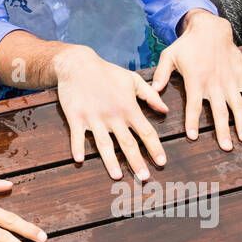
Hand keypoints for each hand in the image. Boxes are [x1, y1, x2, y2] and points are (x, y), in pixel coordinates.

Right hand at [52, 45, 167, 178]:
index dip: (155, 148)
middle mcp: (112, 116)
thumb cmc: (107, 72)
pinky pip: (77, 136)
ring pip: (104, 144)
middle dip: (137, 161)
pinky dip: (77, 147)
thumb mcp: (132, 79)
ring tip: (117, 176)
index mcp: (128, 107)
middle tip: (144, 178)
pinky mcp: (76, 117)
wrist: (77, 63)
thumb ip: (150, 95)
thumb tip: (165, 109)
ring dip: (111, 161)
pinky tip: (79, 160)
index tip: (162, 162)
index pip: (146, 131)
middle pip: (127, 143)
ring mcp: (93, 118)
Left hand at [153, 9, 241, 150]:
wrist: (211, 28)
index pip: (193, 106)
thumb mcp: (169, 55)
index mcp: (196, 80)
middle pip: (219, 111)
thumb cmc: (187, 44)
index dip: (192, 121)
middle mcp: (214, 83)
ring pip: (238, 105)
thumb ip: (161, 73)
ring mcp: (230, 80)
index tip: (192, 137)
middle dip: (222, 130)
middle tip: (226, 148)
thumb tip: (154, 90)